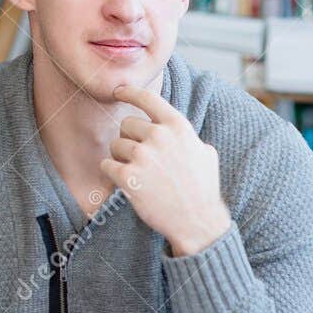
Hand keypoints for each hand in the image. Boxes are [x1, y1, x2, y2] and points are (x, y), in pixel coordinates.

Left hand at [101, 83, 233, 256]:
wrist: (197, 222)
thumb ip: (187, 136)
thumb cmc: (203, 189)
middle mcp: (160, 136)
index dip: (129, 91)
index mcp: (178, 126)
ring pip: (116, 145)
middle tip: (142, 160)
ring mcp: (143, 156)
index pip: (147, 98)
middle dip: (130, 139)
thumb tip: (177, 129)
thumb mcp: (205, 153)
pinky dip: (112, 173)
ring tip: (139, 174)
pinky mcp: (128, 177)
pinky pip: (107, 165)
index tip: (119, 90)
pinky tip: (127, 184)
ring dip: (121, 158)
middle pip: (126, 124)